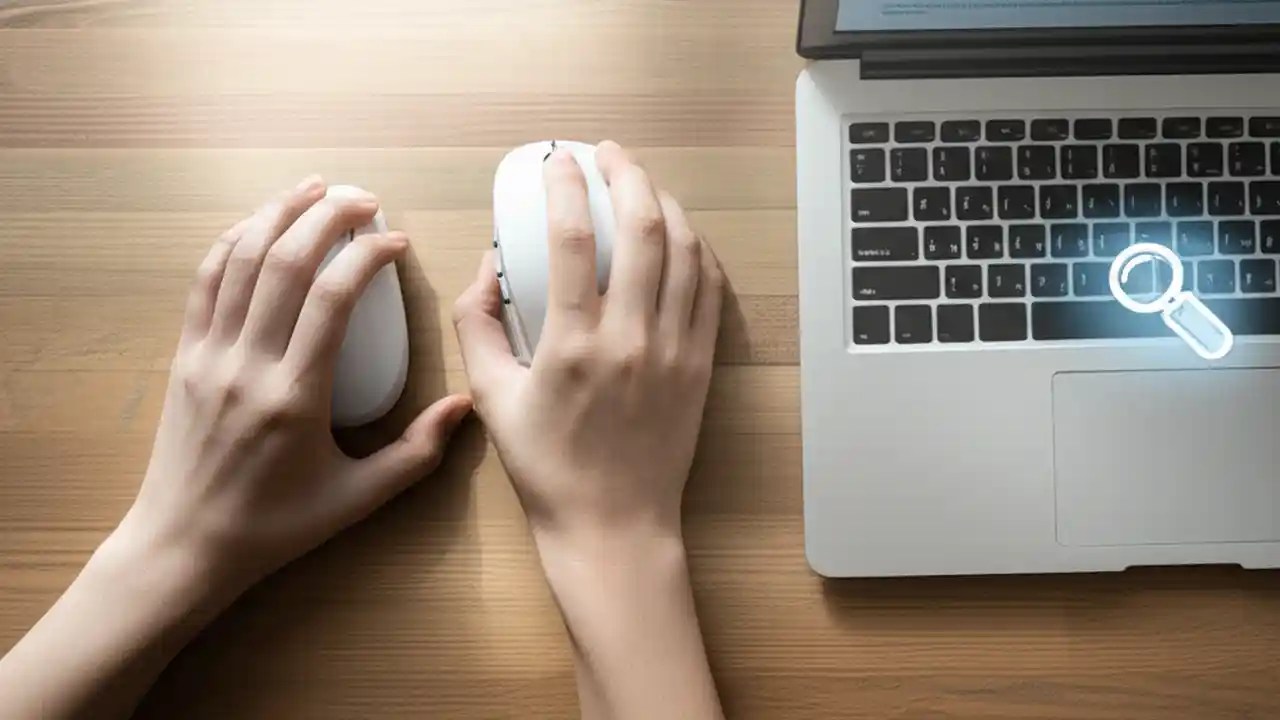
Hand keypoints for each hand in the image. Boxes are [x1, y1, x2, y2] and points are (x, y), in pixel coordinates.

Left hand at [112, 177, 471, 596]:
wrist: (185, 545)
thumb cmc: (277, 526)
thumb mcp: (359, 499)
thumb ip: (417, 453)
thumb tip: (466, 405)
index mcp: (294, 396)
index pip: (331, 299)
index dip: (367, 256)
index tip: (396, 240)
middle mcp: (247, 365)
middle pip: (284, 263)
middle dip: (326, 216)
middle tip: (363, 197)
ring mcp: (208, 356)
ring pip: (239, 261)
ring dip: (276, 213)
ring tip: (312, 187)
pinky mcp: (184, 357)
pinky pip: (204, 282)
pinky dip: (231, 241)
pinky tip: (258, 223)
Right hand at [454, 142, 725, 719]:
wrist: (614, 526)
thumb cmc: (547, 468)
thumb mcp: (491, 399)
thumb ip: (478, 326)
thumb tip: (488, 266)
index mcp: (573, 345)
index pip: (574, 241)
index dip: (567, 187)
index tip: (557, 160)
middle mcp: (632, 340)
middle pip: (644, 230)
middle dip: (627, 175)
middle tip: (608, 153)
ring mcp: (675, 351)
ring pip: (686, 252)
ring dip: (666, 204)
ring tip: (643, 183)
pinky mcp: (701, 366)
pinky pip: (710, 290)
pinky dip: (697, 250)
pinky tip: (679, 235)